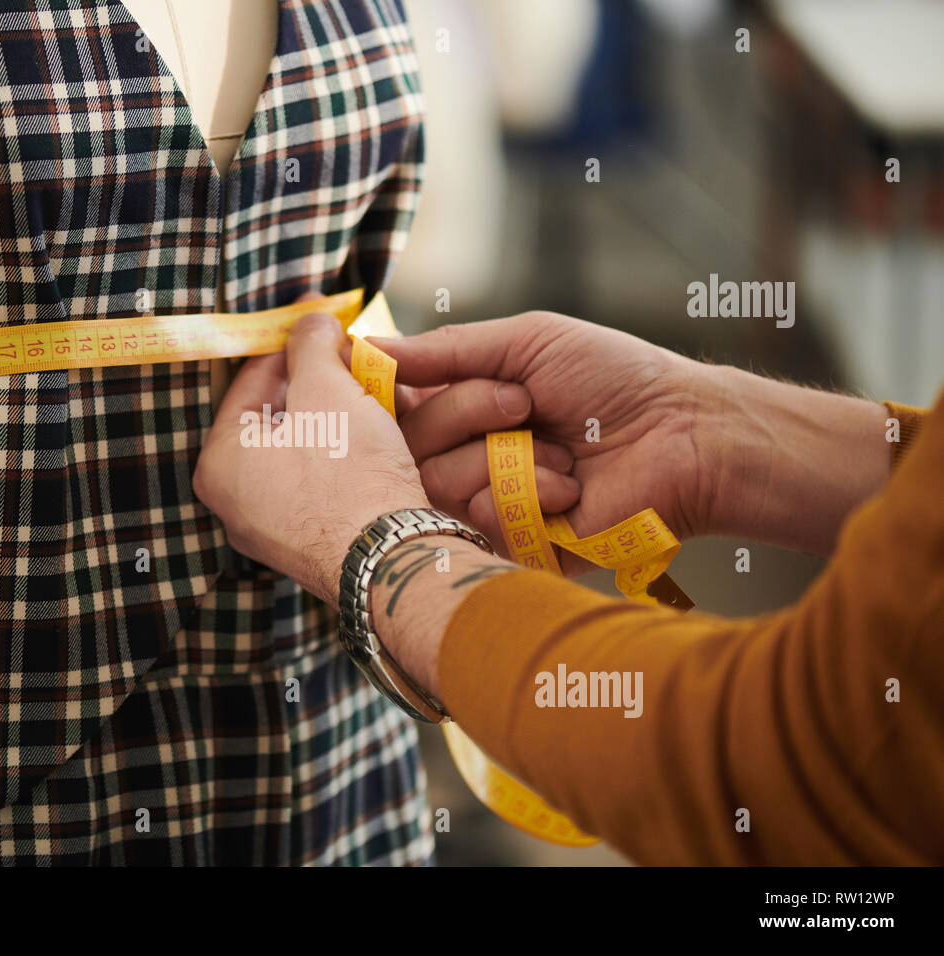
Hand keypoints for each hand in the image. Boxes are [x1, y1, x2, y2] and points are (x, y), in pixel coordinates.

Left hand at [193, 308, 429, 603]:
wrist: (391, 558)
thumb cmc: (348, 472)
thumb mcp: (327, 389)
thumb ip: (311, 345)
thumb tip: (309, 318)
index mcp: (220, 461)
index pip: (249, 380)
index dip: (291, 341)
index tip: (319, 316)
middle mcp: (235, 501)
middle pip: (276, 416)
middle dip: (319, 380)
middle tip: (352, 353)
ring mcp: (271, 529)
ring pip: (302, 449)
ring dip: (338, 413)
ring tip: (374, 388)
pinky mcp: (310, 544)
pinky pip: (319, 482)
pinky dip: (344, 452)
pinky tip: (377, 431)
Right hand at [380, 312, 890, 563]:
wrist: (685, 435)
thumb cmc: (615, 379)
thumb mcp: (527, 341)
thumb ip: (447, 350)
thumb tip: (368, 349)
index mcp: (466, 406)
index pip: (395, 408)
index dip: (389, 396)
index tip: (392, 382)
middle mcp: (468, 454)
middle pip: (408, 443)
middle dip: (467, 412)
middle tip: (525, 404)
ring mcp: (489, 503)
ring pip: (436, 483)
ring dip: (501, 457)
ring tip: (562, 453)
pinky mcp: (513, 547)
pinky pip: (476, 523)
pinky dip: (524, 495)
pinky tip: (570, 490)